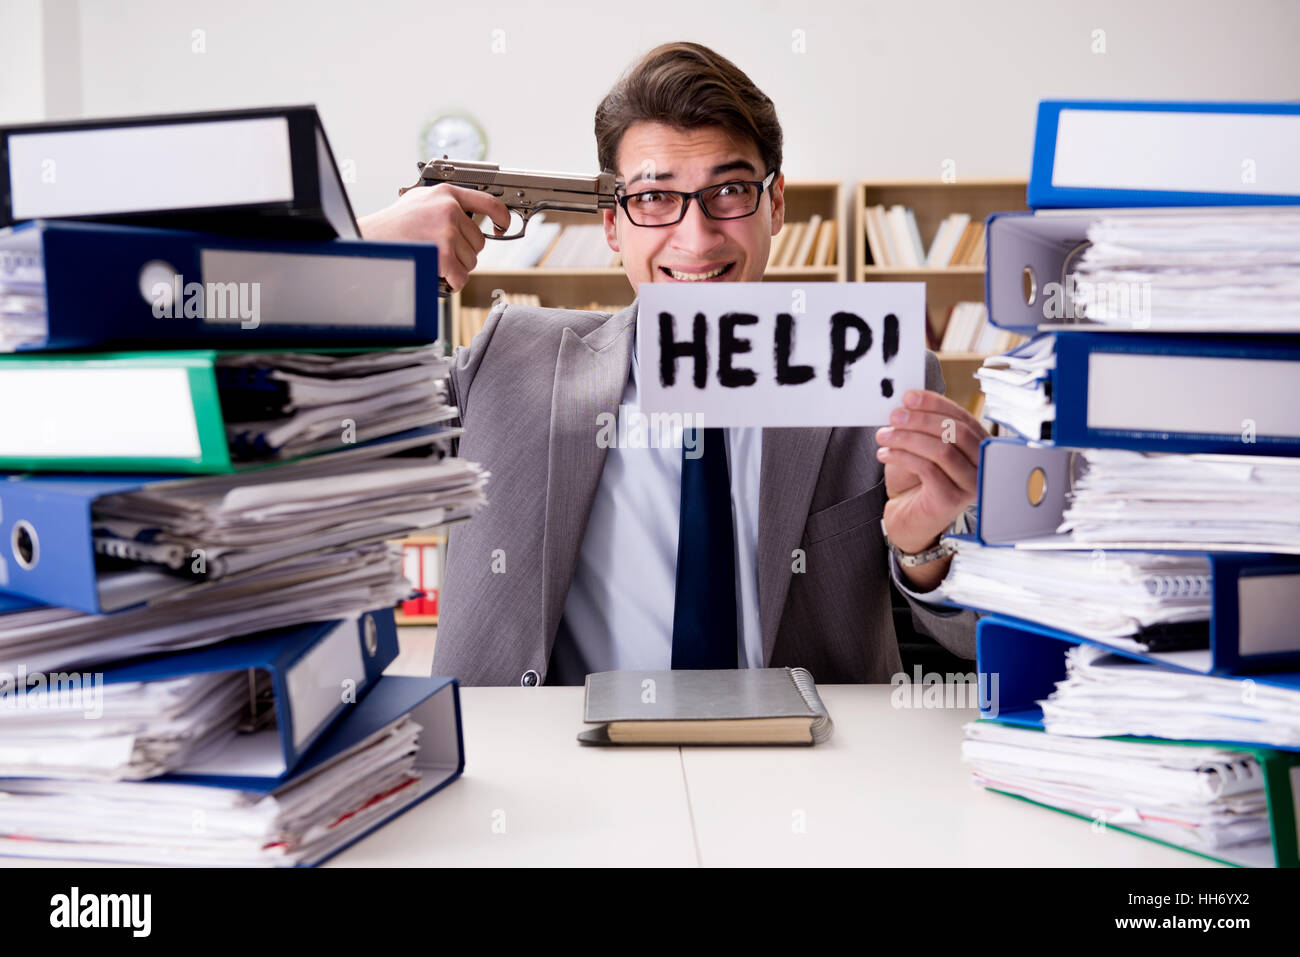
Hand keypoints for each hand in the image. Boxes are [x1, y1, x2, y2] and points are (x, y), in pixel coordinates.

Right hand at [357, 184, 510, 291]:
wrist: (371, 240)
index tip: (503, 225)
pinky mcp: (443, 253)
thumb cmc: (392, 225)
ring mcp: (447, 231)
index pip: (488, 202)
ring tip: (433, 258)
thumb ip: (445, 203)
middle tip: (441, 252)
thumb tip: (469, 213)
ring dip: (456, 266)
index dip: (501, 216)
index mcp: (446, 193)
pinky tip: (437, 273)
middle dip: (464, 252)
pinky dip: (452, 281)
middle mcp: (449, 209)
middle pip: (478, 241)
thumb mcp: (420, 200)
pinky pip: (462, 276)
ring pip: (471, 260)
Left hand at [873, 389, 987, 556]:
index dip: (935, 404)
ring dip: (907, 438)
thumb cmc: (917, 481)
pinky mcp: (951, 500)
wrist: (909, 519)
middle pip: (955, 432)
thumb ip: (923, 426)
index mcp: (979, 446)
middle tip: (894, 416)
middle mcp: (981, 465)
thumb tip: (908, 402)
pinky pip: (927, 469)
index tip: (909, 397)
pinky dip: (902, 456)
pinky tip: (885, 453)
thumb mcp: (922, 447)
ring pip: (942, 450)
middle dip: (921, 419)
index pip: (962, 417)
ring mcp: (970, 484)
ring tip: (883, 435)